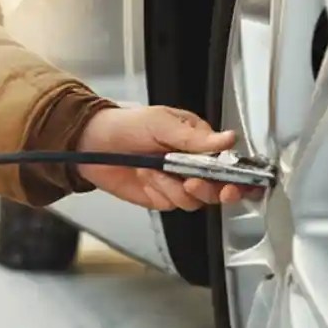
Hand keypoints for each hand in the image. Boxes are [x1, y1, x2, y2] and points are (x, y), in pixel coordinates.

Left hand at [76, 106, 258, 210]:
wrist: (92, 144)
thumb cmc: (127, 125)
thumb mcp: (162, 123)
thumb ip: (195, 138)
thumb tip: (228, 139)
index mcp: (199, 141)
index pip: (228, 162)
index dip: (235, 174)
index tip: (235, 181)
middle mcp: (193, 164)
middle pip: (219, 187)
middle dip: (211, 189)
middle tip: (195, 182)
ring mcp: (178, 183)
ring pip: (198, 199)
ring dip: (178, 188)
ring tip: (157, 170)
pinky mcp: (163, 197)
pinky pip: (175, 205)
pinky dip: (163, 192)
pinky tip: (149, 178)